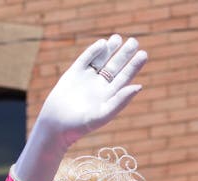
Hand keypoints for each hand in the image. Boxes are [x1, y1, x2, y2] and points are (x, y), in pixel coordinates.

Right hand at [35, 34, 148, 151]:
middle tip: (134, 42)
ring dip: (110, 49)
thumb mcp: (103, 114)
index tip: (143, 54)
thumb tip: (139, 86)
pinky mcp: (74, 73)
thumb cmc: (79, 125)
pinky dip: (94, 51)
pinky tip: (102, 44)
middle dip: (124, 54)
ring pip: (101, 60)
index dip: (134, 66)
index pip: (125, 77)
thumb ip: (120, 101)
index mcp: (109, 96)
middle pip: (115, 66)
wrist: (55, 125)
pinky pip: (86, 59)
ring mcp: (86, 78)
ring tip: (118, 38)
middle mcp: (99, 86)